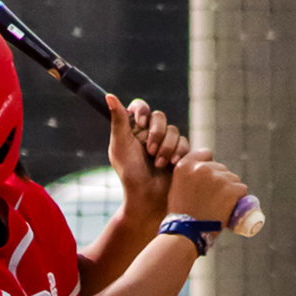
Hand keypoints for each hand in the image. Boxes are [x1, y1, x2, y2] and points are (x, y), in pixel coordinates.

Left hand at [105, 94, 196, 220]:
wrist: (148, 199)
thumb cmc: (130, 174)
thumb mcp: (120, 147)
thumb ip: (118, 121)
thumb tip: (109, 96)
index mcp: (134, 130)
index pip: (140, 107)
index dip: (142, 110)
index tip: (140, 121)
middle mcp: (151, 134)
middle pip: (160, 117)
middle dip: (156, 134)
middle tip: (149, 151)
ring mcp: (167, 143)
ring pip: (174, 130)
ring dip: (166, 148)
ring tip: (159, 164)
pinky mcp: (182, 153)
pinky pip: (186, 143)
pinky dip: (179, 153)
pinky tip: (172, 165)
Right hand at [166, 151, 247, 225]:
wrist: (186, 232)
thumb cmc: (181, 214)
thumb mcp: (177, 187)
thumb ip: (189, 176)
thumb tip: (205, 173)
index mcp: (186, 166)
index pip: (206, 154)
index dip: (210, 165)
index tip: (209, 177)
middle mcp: (202, 168)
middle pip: (221, 168)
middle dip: (221, 180)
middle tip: (215, 197)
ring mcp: (218, 178)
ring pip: (233, 178)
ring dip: (231, 189)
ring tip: (222, 204)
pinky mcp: (231, 190)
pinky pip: (242, 189)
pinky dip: (239, 198)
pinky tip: (232, 206)